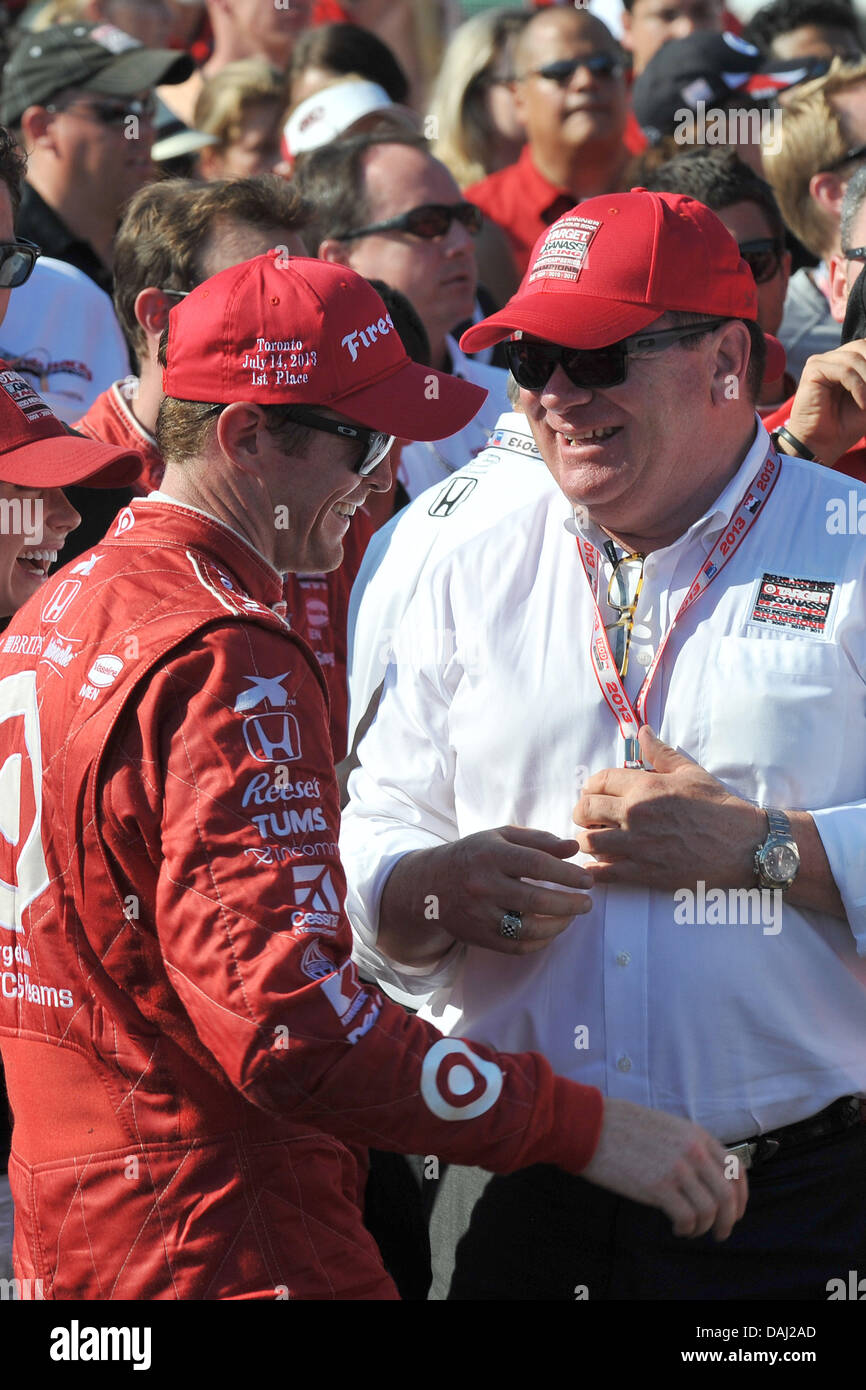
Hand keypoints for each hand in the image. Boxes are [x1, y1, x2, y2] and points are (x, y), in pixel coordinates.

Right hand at [383, 826, 592, 957]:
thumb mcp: (501, 838)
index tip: (587, 880)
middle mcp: (483, 885)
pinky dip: (541, 942)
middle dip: (569, 904)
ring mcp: (480, 914)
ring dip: (559, 925)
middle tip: (587, 903)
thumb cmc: (475, 855)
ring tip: (572, 916)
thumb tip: (574, 848)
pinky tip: (552, 930)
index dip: (567, 874)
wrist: (430, 884)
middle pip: (536, 900)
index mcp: (491, 855)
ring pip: (528, 928)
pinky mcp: (479, 936)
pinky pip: (516, 946)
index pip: (537, 865)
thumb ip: (539, 840)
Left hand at [573, 726, 762, 890]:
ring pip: (589, 842)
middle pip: (585, 810)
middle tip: (590, 818)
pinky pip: (604, 872)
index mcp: (645, 785)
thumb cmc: (718, 806)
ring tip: (598, 841)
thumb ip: (661, 753)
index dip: (591, 788)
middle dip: (583, 813)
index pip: (597, 781)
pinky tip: (601, 866)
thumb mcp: (690, 772)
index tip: (595, 794)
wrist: (741, 845)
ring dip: (588, 841)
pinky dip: (596, 870)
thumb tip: (642, 732)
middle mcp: (635, 814)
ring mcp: (637, 845)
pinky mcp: (643, 872)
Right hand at [581, 1098, 747, 1239]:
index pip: (736, 1170)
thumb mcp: (668, 1126)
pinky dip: (686, 1229)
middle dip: (729, 1220)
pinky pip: (687, 1218)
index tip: (735, 1212)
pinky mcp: (659, 1186)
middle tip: (721, 1232)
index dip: (741, 1197)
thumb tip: (706, 1177)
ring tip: (691, 1230)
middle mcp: (694, 1151)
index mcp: (698, 1135)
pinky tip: (677, 1228)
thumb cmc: (624, 1126)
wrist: (592, 1126)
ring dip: (704, 1227)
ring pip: (710, 1210)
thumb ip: (690, 1147)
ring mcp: (678, 1169)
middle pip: (728, 1195)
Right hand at [782, 339, 865, 465]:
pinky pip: (844, 371)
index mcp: (846, 362)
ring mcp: (820, 362)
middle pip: (862, 346)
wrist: (822, 444)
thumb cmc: (846, 425)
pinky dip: (858, 387)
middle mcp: (833, 358)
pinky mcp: (813, 370)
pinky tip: (862, 403)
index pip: (865, 347)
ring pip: (855, 358)